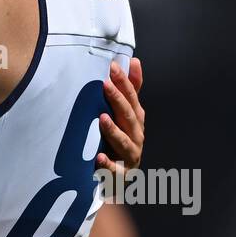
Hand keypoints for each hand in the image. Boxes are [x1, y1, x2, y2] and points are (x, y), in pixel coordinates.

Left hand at [96, 57, 144, 174]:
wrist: (117, 177)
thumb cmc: (119, 139)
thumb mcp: (125, 114)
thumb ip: (130, 89)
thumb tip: (134, 60)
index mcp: (136, 119)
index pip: (132, 98)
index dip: (125, 82)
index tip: (113, 67)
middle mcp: (137, 136)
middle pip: (128, 116)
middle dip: (118, 100)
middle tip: (105, 84)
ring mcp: (130, 155)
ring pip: (124, 142)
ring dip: (114, 130)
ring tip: (102, 118)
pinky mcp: (121, 174)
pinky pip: (115, 170)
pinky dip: (107, 165)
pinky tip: (98, 158)